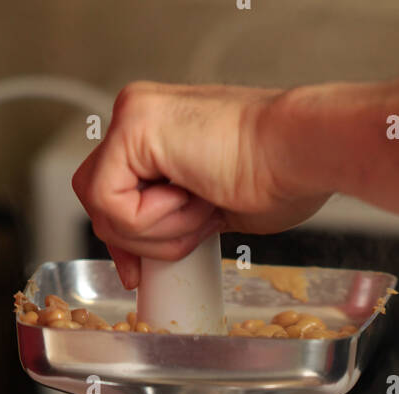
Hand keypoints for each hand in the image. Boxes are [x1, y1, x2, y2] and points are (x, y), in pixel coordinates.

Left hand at [72, 81, 328, 287]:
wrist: (301, 153)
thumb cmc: (281, 178)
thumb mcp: (210, 210)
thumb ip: (173, 220)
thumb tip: (147, 254)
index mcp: (157, 130)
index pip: (110, 191)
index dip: (122, 238)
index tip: (135, 273)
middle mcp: (138, 115)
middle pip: (96, 197)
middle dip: (131, 240)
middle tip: (181, 242)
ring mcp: (133, 116)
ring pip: (102, 206)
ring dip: (156, 231)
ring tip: (203, 208)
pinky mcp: (133, 127)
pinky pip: (113, 203)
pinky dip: (152, 220)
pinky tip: (193, 198)